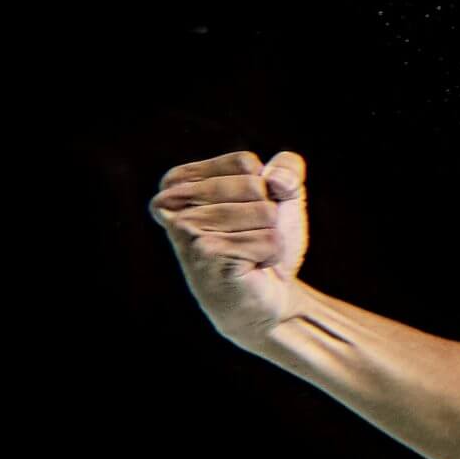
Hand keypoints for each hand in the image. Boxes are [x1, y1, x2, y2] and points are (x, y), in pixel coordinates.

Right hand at [149, 149, 309, 346]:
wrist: (265, 296)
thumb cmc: (265, 240)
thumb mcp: (282, 194)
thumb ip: (287, 167)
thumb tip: (275, 180)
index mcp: (180, 181)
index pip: (244, 162)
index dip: (265, 188)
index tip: (247, 213)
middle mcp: (172, 203)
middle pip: (255, 185)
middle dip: (268, 215)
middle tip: (248, 239)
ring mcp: (185, 229)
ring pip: (264, 213)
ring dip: (270, 237)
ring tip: (248, 253)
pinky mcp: (206, 254)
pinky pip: (269, 240)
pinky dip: (271, 255)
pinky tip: (249, 268)